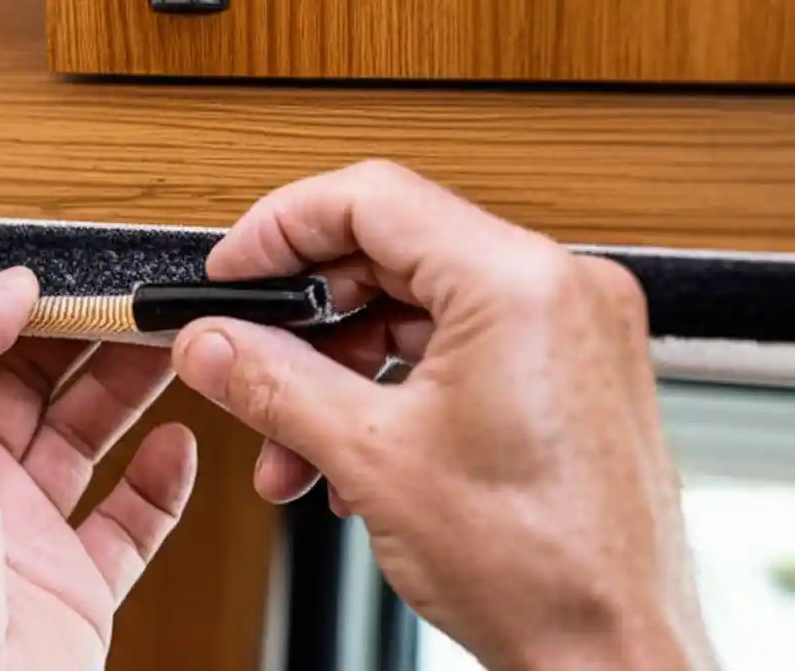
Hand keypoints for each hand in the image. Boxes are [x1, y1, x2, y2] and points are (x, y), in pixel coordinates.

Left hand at [0, 269, 196, 670]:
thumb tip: (4, 286)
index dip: (27, 307)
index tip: (82, 283)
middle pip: (38, 385)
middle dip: (91, 340)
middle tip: (143, 306)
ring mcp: (22, 537)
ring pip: (88, 442)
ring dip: (132, 392)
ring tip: (175, 351)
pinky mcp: (74, 589)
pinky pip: (129, 523)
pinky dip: (162, 483)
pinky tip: (179, 448)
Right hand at [172, 161, 715, 669]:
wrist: (613, 655)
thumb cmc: (541, 570)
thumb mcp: (372, 459)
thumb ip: (274, 382)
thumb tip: (211, 342)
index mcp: (518, 284)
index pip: (370, 199)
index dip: (281, 229)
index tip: (234, 272)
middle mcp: (557, 290)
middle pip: (389, 254)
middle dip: (305, 320)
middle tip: (247, 359)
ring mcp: (567, 331)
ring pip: (414, 309)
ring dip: (340, 368)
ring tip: (293, 440)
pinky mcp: (563, 372)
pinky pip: (453, 347)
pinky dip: (389, 388)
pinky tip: (349, 450)